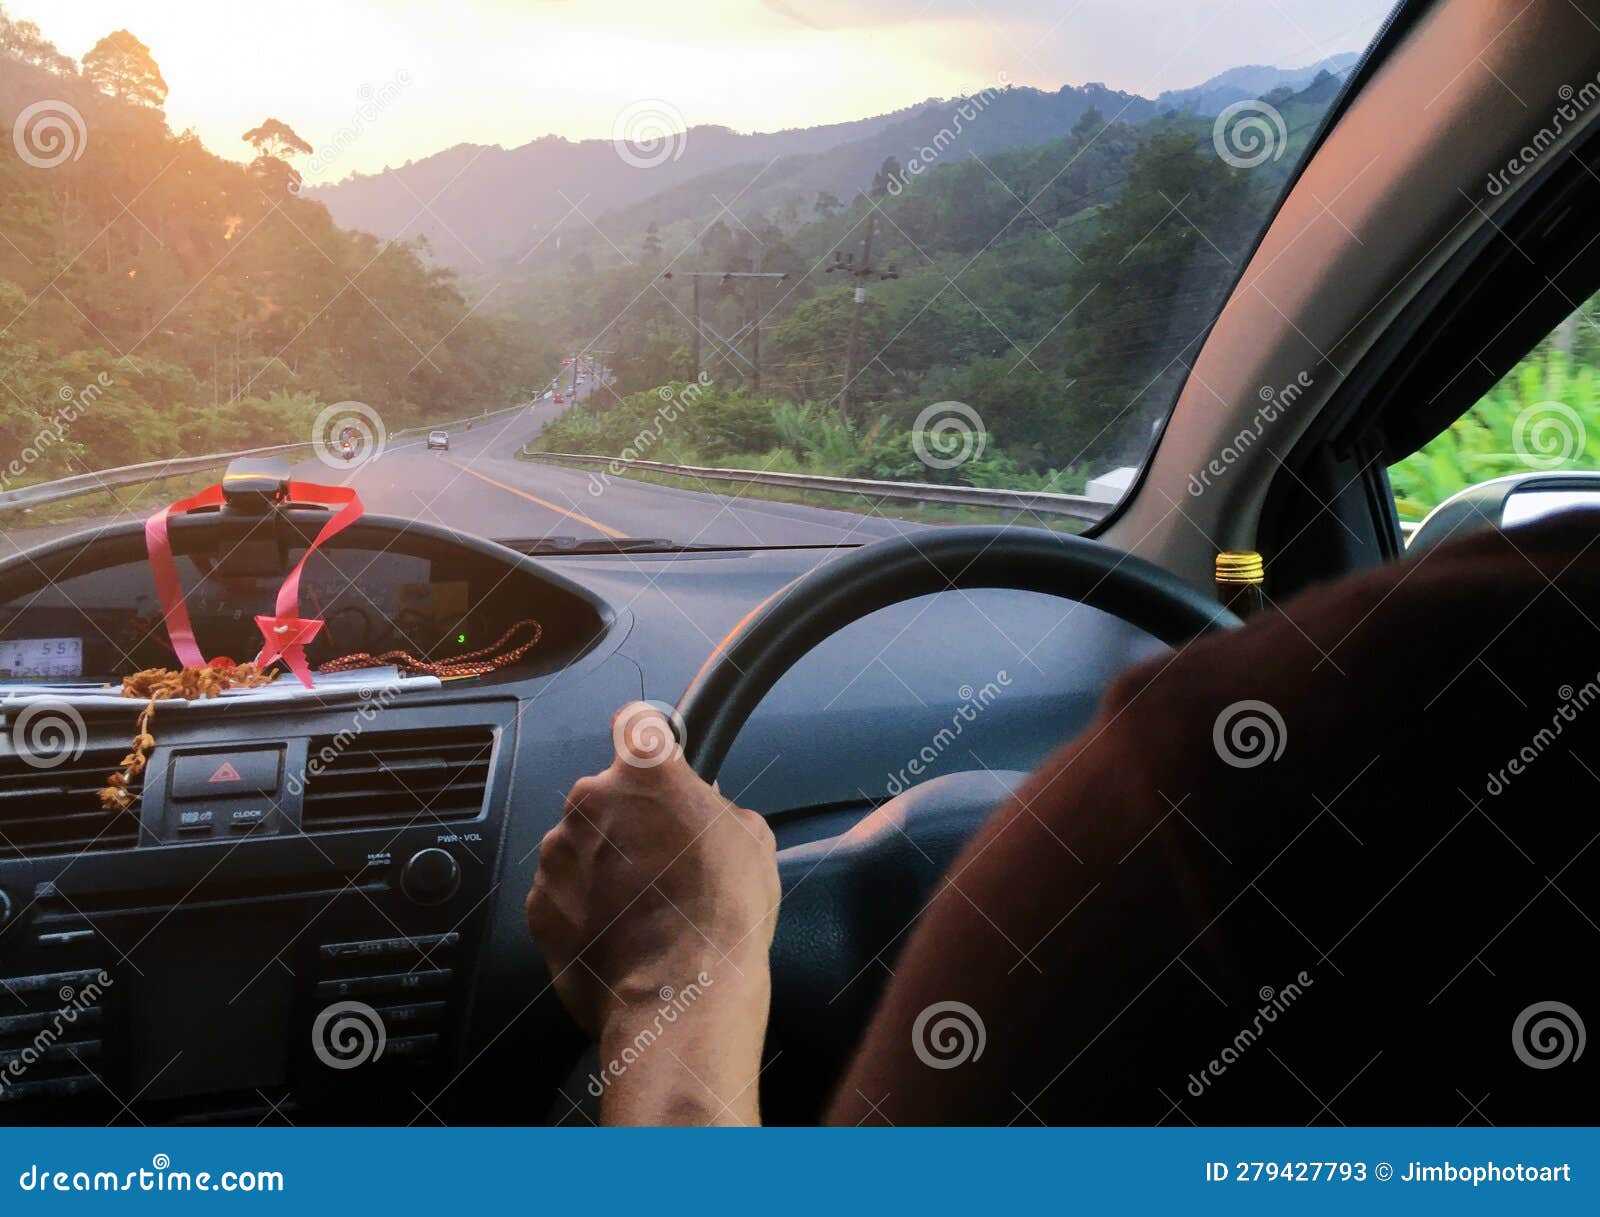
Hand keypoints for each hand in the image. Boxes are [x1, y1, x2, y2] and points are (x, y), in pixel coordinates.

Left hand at [526, 702, 779, 1123]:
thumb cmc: (722, 914)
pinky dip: (583, 909)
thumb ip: (714, 808)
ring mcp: (557, 854)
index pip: (635, 723)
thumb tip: (702, 812)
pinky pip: (562, 894)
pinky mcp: (538, 905)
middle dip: (627, 821)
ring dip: (603, 867)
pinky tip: (619, 935)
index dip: (645, 738)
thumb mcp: (751, 840)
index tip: (650, 751)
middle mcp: (590, 802)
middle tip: (663, 862)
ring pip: (580, 847)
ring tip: (643, 910)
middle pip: (605, 796)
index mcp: (645, 774)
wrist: (680, 996)